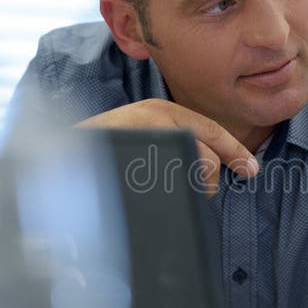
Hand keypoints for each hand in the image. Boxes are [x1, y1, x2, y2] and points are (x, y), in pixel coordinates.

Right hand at [77, 99, 257, 194]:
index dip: (235, 150)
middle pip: (206, 156)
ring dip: (191, 190)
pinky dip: (174, 192)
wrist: (55, 163)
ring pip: (194, 171)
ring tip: (162, 193)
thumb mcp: (139, 139)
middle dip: (209, 181)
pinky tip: (158, 196)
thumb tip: (206, 167)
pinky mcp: (138, 157)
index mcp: (159, 111)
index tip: (251, 169)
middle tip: (201, 193)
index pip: (210, 130)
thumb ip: (169, 145)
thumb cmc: (99, 158)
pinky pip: (173, 183)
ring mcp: (146, 137)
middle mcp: (155, 117)